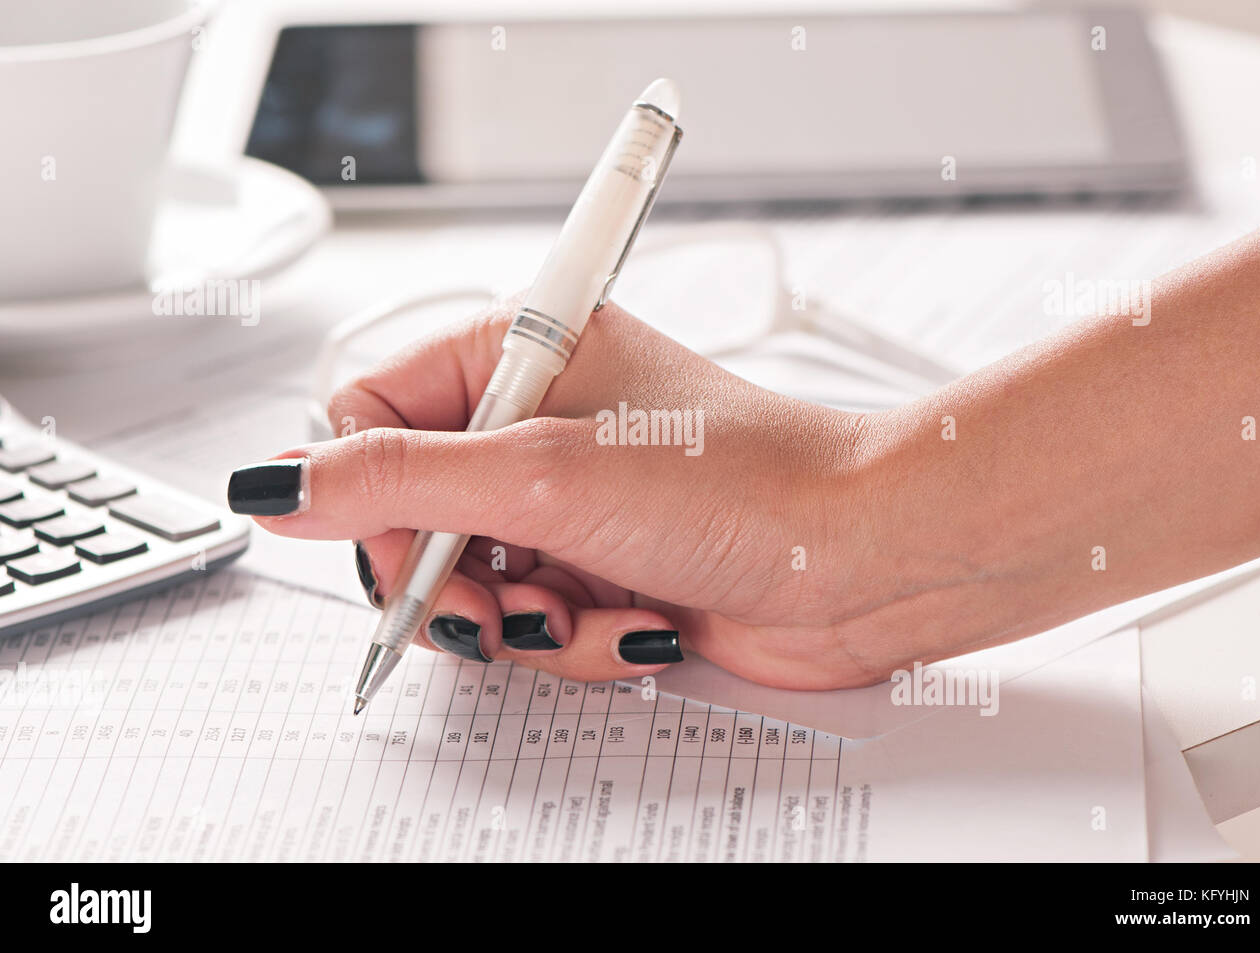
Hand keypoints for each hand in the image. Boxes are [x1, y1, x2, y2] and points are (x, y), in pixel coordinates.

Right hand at [229, 299, 896, 688]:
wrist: (863, 560)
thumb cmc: (748, 482)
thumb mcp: (546, 472)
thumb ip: (399, 477)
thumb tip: (282, 480)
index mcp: (519, 355)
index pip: (369, 416)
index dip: (371, 493)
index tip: (406, 545)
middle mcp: (539, 426)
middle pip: (410, 514)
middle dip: (449, 577)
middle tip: (489, 601)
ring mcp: (571, 504)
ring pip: (469, 583)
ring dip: (521, 621)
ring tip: (582, 610)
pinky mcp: (601, 570)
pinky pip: (532, 626)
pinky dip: (575, 642)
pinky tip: (634, 623)